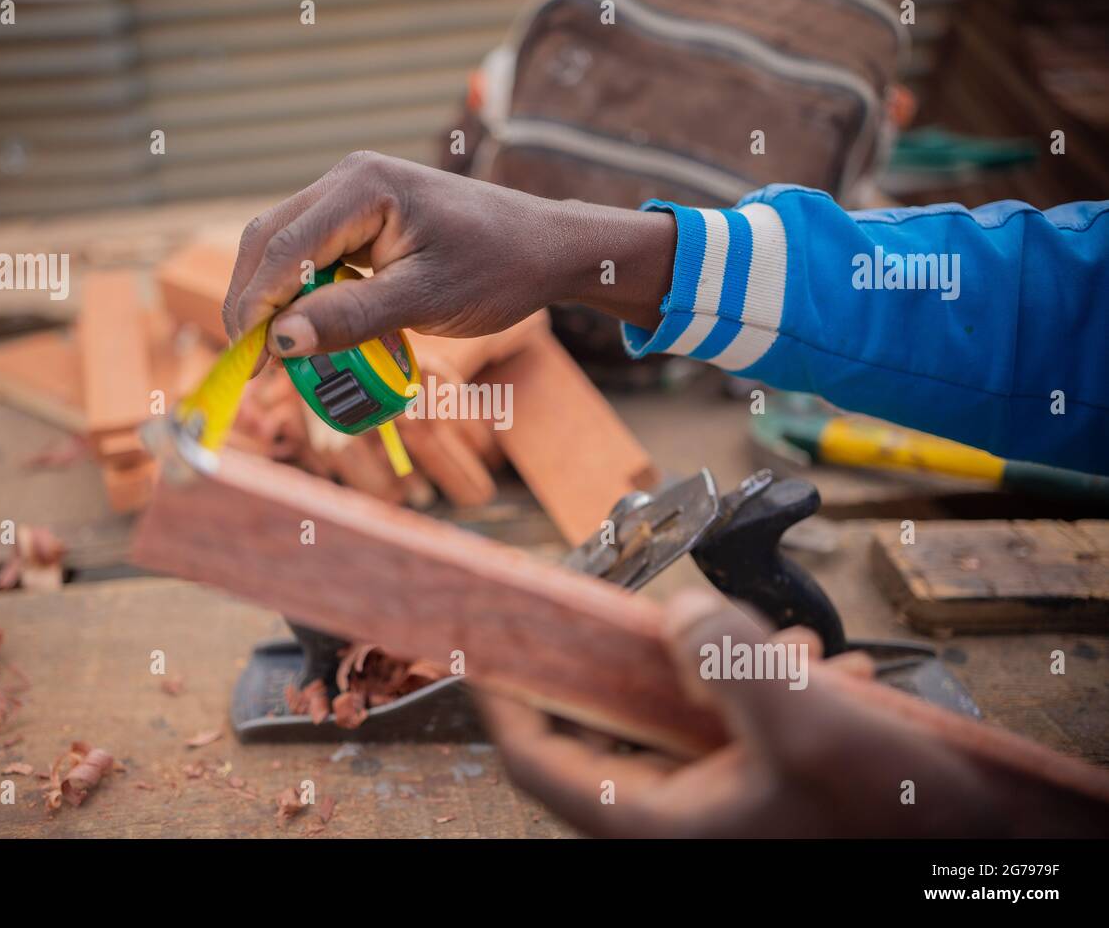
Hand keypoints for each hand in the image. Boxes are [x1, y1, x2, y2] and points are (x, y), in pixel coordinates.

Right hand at [220, 151, 673, 369]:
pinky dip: (299, 292)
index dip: (255, 309)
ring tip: (274, 356)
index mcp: (362, 187)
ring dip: (272, 299)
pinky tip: (306, 331)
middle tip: (253, 366)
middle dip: (253, 304)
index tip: (249, 365)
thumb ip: (350, 318)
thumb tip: (280, 341)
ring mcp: (352, 194)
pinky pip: (311, 252)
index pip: (281, 249)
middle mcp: (348, 179)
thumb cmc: (497, 269)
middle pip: (269, 241)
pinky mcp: (361, 216)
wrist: (545, 248)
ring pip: (283, 247)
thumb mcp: (425, 302)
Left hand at [481, 589, 1108, 836]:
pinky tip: (824, 678)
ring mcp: (721, 805)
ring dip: (721, 670)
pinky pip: (739, 729)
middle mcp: (679, 818)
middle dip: (642, 659)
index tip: (491, 645)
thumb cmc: (894, 822)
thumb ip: (734, 659)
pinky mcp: (762, 792)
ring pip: (683, 719)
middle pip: (612, 725)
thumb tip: (681, 615)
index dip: (505, 701)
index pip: (540, 762)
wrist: (979, 855)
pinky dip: (768, 692)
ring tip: (785, 650)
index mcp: (657, 824)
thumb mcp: (811, 726)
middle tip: (659, 616)